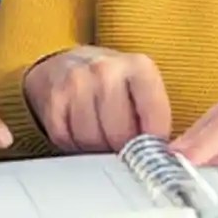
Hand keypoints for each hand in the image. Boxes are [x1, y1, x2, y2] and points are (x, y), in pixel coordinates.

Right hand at [23, 46, 171, 153]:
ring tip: (100, 132)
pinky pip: (67, 139)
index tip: (151, 147)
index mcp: (138, 66)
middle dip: (122, 147)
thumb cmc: (112, 84)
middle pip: (120, 134)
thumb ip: (155, 117)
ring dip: (96, 146)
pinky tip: (80, 129)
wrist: (66, 64)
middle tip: (121, 140)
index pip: (154, 119)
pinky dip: (74, 143)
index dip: (153, 142)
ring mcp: (77, 82)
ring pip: (92, 140)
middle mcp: (106, 69)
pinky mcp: (53, 98)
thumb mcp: (141, 89)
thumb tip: (163, 154)